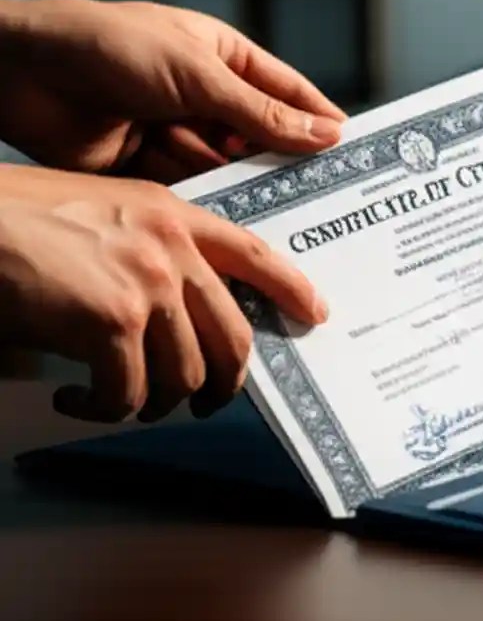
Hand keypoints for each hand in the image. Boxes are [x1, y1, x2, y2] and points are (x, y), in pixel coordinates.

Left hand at [0, 0, 346, 182]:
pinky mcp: (148, 169)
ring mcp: (176, 133)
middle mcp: (204, 98)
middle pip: (260, 139)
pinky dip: (202, 202)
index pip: (287, 92)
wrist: (22, 75)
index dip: (321, 121)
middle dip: (283, 165)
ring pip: (227, 170)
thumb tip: (326, 133)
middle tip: (324, 200)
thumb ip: (262, 112)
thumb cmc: (109, 48)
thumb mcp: (197, 75)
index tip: (357, 154)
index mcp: (222, 58)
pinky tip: (223, 220)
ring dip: (240, 186)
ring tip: (273, 214)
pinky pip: (190, 190)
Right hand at [0, 164, 327, 422]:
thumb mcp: (104, 211)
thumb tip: (177, 310)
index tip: (316, 313)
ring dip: (151, 401)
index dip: (291, 286)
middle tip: (204, 403)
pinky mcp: (113, 323)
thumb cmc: (16, 219)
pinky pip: (130, 394)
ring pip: (183, 375)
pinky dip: (103, 409)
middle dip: (223, 383)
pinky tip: (75, 400)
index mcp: (172, 216)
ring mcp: (148, 285)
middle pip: (231, 335)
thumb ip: (151, 248)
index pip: (253, 253)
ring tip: (115, 398)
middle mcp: (171, 248)